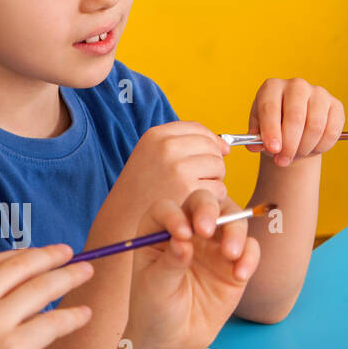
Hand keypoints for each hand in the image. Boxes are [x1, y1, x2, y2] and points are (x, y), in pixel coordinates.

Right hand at [0, 245, 93, 348]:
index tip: (41, 253)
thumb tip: (23, 295)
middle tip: (71, 253)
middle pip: (20, 267)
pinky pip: (53, 323)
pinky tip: (85, 315)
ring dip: (68, 277)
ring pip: (42, 288)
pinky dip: (73, 316)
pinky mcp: (14, 348)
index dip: (22, 253)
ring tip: (86, 273)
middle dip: (50, 256)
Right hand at [104, 120, 229, 228]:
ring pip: (219, 167)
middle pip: (211, 147)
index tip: (211, 155)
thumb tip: (225, 147)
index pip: (197, 128)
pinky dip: (212, 199)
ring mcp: (177, 168)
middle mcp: (166, 147)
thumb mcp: (150, 156)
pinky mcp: (188, 190)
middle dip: (210, 163)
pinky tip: (192, 204)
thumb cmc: (141, 190)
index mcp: (156, 135)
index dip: (210, 141)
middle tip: (193, 180)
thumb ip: (183, 145)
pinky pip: (218, 189)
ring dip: (213, 181)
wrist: (122, 220)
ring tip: (190, 191)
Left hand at [125, 190, 259, 348]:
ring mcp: (213, 244)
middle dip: (208, 209)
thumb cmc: (155, 308)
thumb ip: (169, 263)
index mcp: (158, 231)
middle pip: (203, 202)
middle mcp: (188, 230)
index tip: (181, 234)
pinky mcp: (234, 263)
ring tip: (230, 254)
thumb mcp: (154, 287)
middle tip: (207, 229)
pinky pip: (249, 248)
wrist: (174, 339)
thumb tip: (184, 241)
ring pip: (232, 218)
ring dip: (235, 230)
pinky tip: (240, 274)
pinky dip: (249, 256)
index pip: (167, 208)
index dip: (174, 215)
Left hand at [247, 78, 343, 166]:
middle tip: (282, 161)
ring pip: (315, 126)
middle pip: (295, 117)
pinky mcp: (336, 105)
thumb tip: (255, 146)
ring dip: (304, 148)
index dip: (271, 130)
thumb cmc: (273, 129)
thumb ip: (255, 139)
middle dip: (289, 145)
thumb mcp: (258, 132)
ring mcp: (319, 93)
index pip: (270, 108)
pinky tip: (310, 149)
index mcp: (272, 88)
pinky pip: (332, 131)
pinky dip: (320, 146)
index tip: (273, 149)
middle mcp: (296, 85)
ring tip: (295, 155)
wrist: (294, 130)